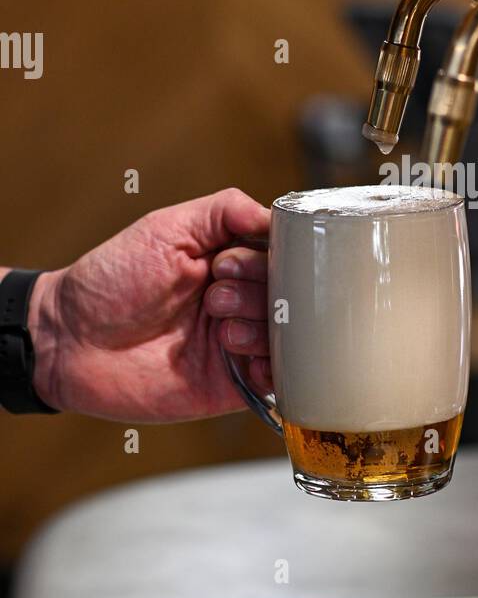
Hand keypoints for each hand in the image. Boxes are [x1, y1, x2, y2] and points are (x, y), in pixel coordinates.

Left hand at [29, 189, 270, 422]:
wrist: (66, 340)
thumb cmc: (109, 280)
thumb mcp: (166, 228)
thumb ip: (225, 211)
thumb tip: (276, 216)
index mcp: (230, 263)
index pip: (282, 257)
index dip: (267, 258)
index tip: (225, 262)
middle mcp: (239, 302)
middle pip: (290, 296)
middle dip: (258, 292)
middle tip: (215, 294)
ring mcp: (236, 344)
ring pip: (288, 336)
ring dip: (261, 327)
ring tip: (218, 327)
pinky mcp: (229, 385)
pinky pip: (275, 381)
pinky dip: (273, 370)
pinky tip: (243, 357)